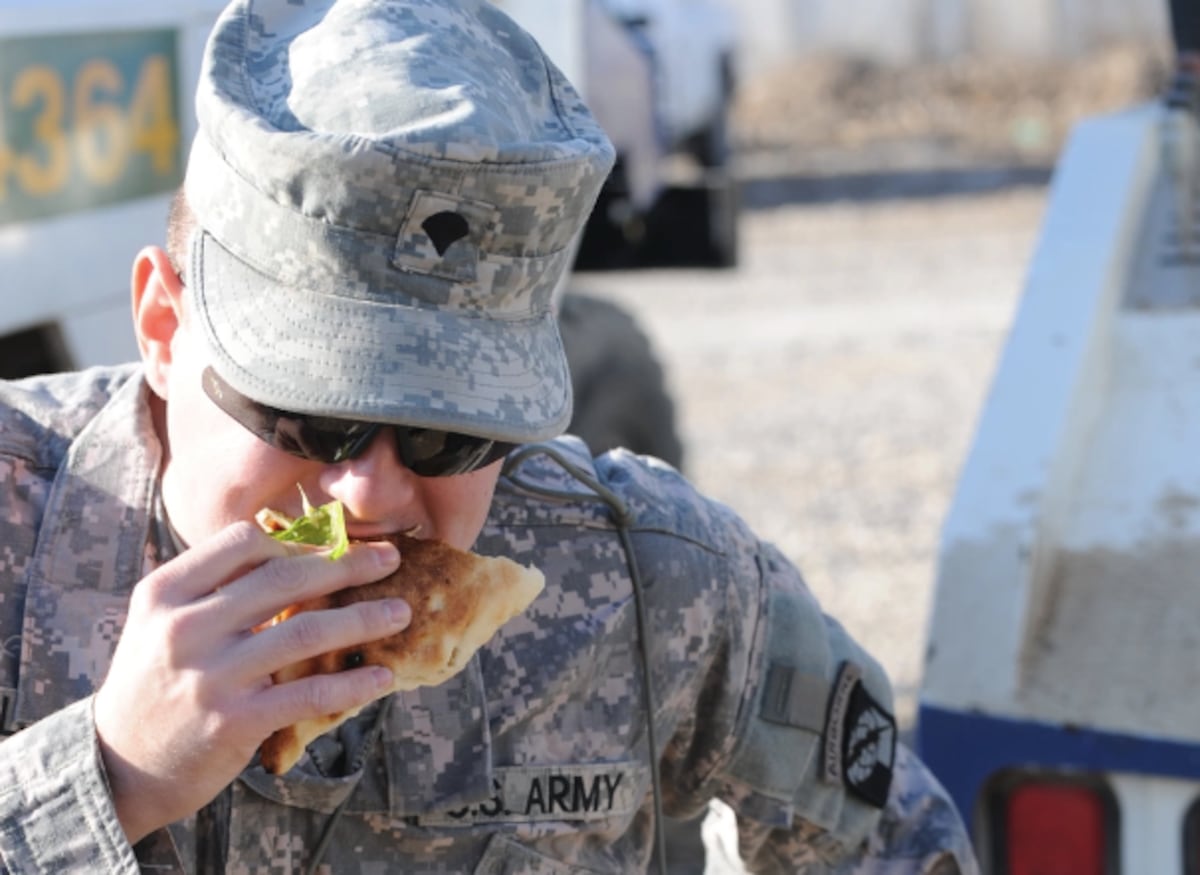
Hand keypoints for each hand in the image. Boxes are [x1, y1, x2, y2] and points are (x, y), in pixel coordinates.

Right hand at [92, 521, 407, 843]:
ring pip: (306, 631)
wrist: (118, 766)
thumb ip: (216, 588)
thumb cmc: (156, 683)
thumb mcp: (163, 623)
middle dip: (348, 565)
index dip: (299, 539)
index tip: (338, 542)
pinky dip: (352, 683)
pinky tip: (381, 676)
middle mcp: (186, 628)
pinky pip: (309, 693)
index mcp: (167, 592)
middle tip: (391, 559)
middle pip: (285, 578)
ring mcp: (211, 676)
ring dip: (364, 618)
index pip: (244, 542)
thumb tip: (298, 552)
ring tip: (401, 612)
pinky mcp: (234, 722)